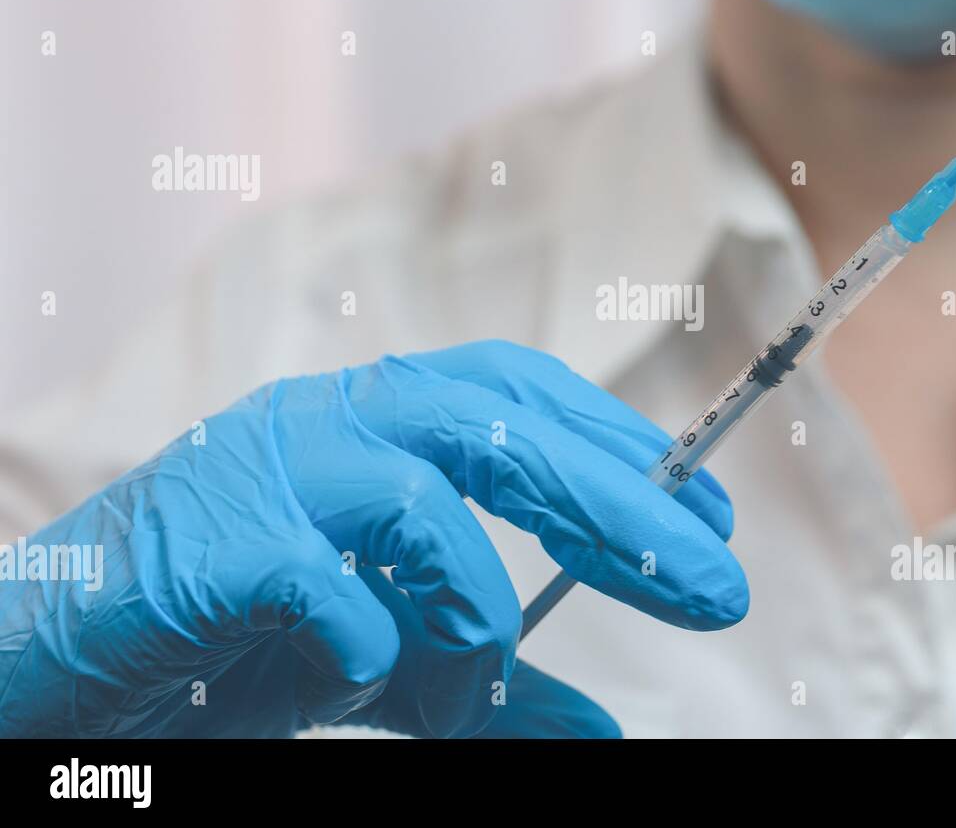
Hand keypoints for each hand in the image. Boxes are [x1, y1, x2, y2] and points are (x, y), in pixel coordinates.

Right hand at [0, 341, 745, 737]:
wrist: (70, 660)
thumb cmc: (240, 637)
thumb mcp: (390, 664)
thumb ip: (491, 685)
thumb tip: (606, 728)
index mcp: (378, 423)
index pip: (524, 400)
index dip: (622, 446)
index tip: (709, 514)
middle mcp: (331, 419)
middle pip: (502, 428)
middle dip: (618, 505)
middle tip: (712, 579)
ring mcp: (263, 466)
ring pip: (417, 493)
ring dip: (475, 601)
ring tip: (481, 670)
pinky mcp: (204, 541)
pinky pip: (316, 575)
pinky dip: (370, 632)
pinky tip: (369, 671)